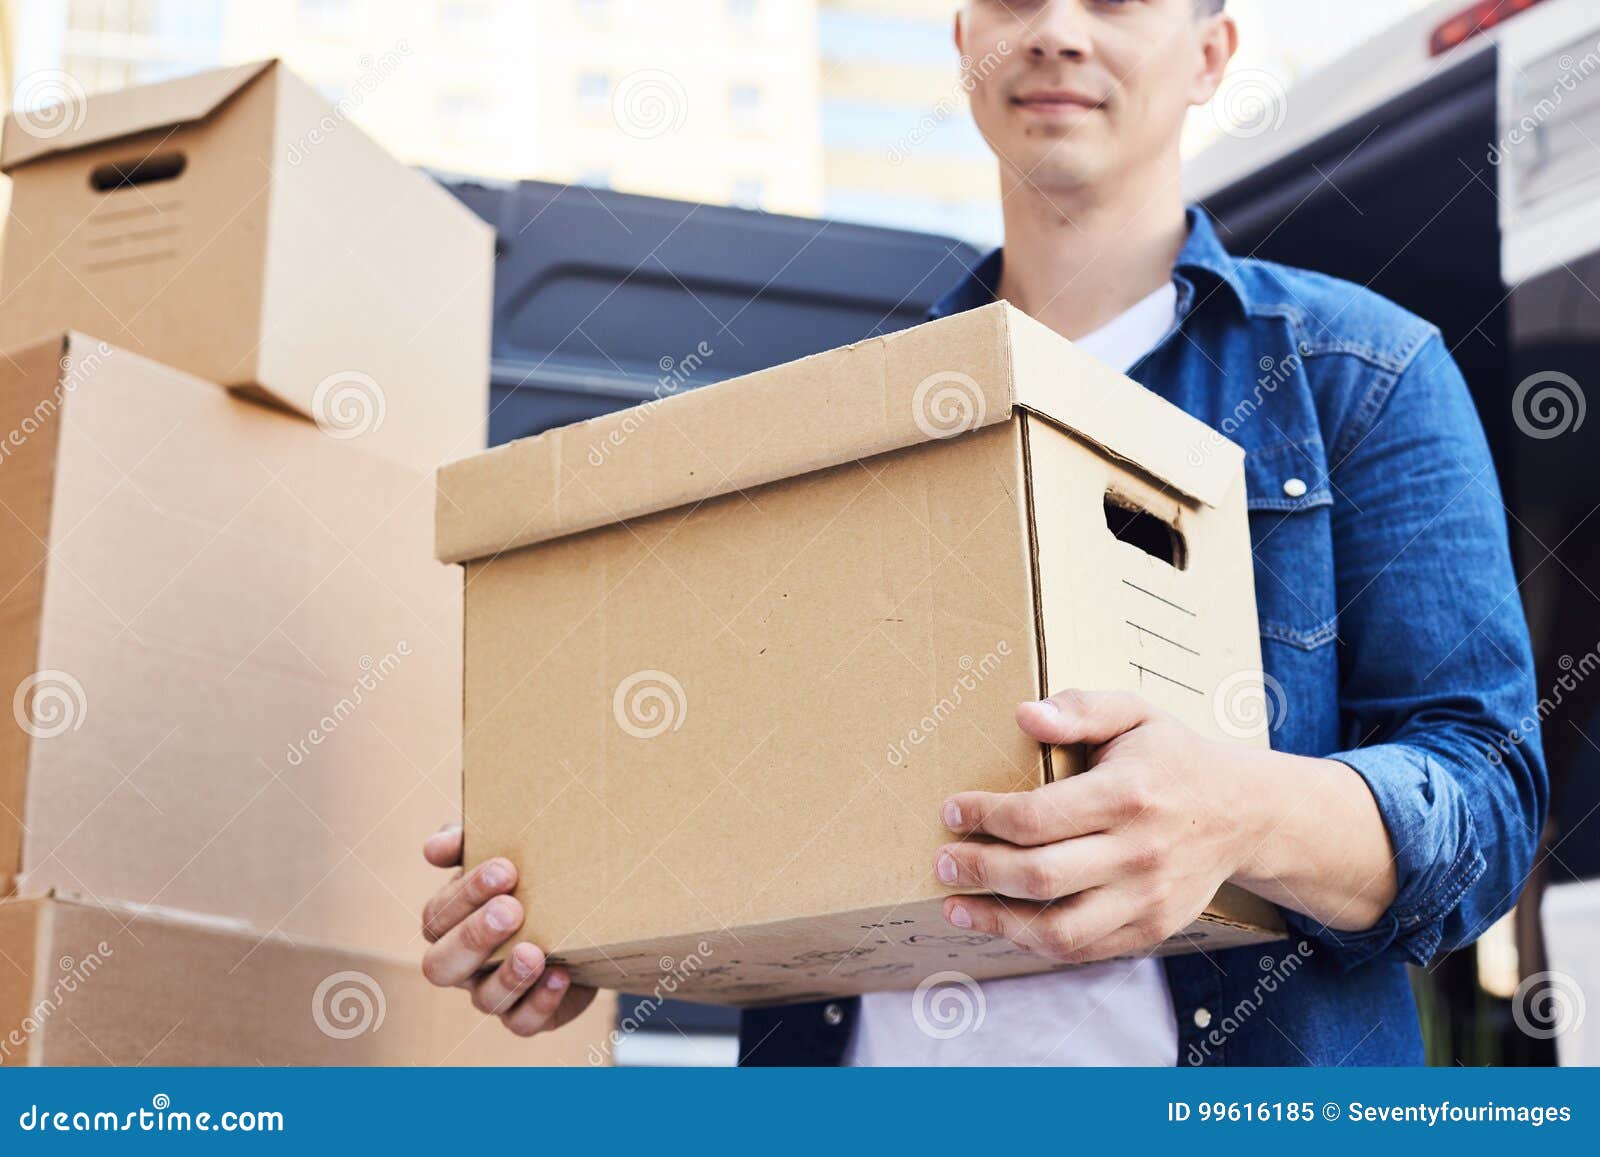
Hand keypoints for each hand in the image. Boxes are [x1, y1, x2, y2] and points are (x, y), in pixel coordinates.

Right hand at [420, 824, 597, 1036]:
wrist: (584, 911)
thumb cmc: (528, 877)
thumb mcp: (500, 848)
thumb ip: (466, 841)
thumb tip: (434, 847)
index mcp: (449, 924)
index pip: (436, 916)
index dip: (465, 895)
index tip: (505, 869)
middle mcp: (464, 965)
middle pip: (441, 966)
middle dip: (474, 937)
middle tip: (511, 910)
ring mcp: (495, 993)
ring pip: (485, 1000)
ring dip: (510, 975)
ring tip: (535, 951)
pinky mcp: (528, 1014)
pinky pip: (523, 1022)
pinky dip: (541, 1001)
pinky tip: (560, 974)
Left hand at [934, 690, 1252, 964]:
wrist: (1243, 813)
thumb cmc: (1172, 757)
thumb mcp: (1134, 712)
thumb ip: (1079, 708)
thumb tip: (1024, 714)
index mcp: (1128, 794)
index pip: (1038, 817)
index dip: (984, 817)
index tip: (951, 810)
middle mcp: (1140, 852)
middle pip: (1041, 877)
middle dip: (979, 871)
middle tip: (943, 861)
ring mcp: (1148, 898)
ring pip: (1060, 930)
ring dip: (998, 922)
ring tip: (956, 907)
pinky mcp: (1151, 928)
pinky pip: (1083, 949)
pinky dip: (1035, 942)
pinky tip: (1003, 923)